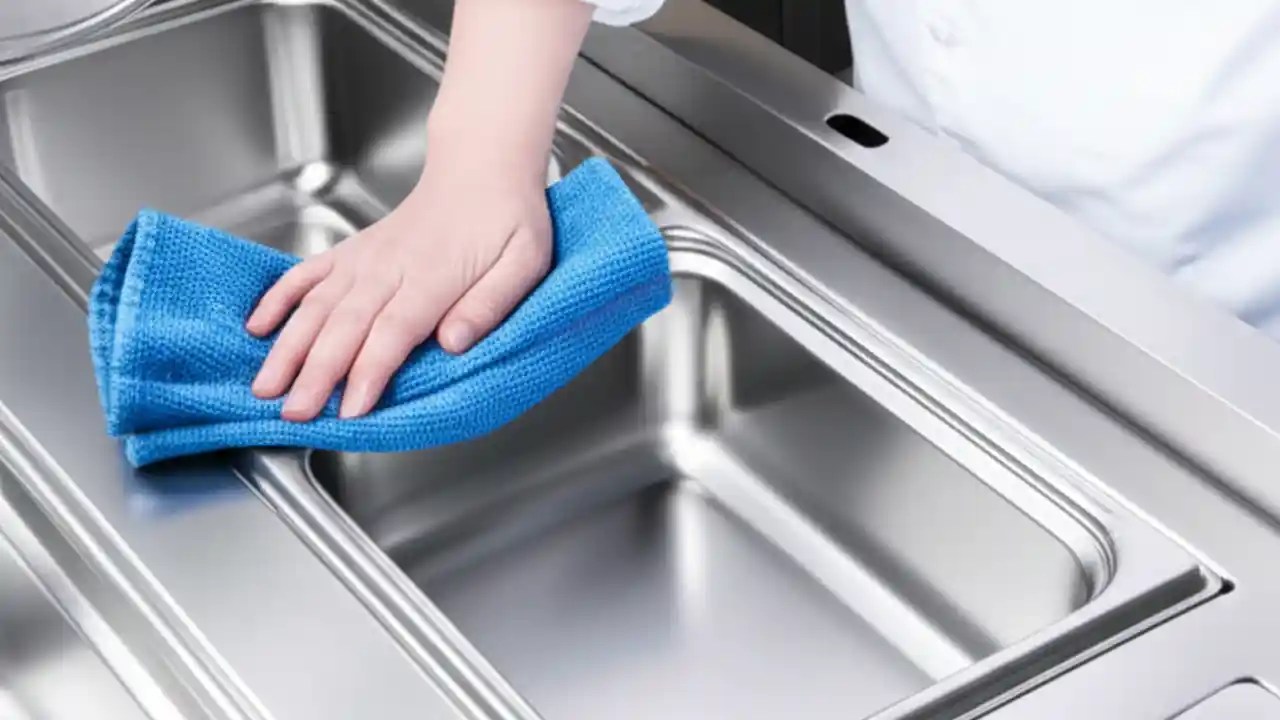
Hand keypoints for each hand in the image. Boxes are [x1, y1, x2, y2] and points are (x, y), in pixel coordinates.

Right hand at [245, 0, 590, 421]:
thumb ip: (492, 303)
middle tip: (295, 414)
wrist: (482, 168)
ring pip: (317, 304)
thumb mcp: (526, 261)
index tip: (352, 407)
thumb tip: (455, 342)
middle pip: (346, 324)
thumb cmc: (509, 220)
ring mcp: (365, 256)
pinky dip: (279, 298)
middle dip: (316, 372)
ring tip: (264, 386)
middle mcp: (390, 265)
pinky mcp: (352, 250)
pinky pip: (307, 273)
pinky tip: (257, 327)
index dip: (369, 369)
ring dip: (288, 347)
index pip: (395, 329)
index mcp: (435, 274)